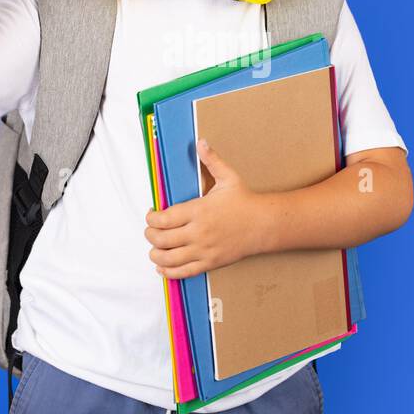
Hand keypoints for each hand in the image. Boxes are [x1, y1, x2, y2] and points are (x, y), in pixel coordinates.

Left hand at [144, 139, 271, 278]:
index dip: (150, 218)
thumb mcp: (229, 177)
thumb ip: (211, 160)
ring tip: (154, 249)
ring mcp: (203, 250)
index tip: (151, 215)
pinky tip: (162, 267)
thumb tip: (201, 142)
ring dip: (155, 254)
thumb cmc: (245, 202)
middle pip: (161, 239)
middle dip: (149, 235)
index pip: (163, 219)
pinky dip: (168, 272)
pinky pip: (183, 272)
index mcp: (199, 211)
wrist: (263, 225)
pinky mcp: (209, 262)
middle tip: (150, 230)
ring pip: (168, 259)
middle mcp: (198, 232)